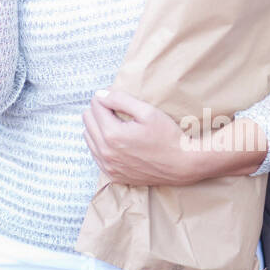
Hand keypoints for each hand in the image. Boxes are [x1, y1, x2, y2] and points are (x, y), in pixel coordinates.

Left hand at [81, 89, 198, 187]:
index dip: (106, 97)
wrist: (182, 165)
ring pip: (88, 137)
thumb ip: (120, 99)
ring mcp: (108, 166)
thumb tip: (100, 94)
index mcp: (112, 135)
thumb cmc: (167, 136)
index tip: (118, 98)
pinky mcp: (113, 175)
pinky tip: (116, 141)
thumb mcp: (147, 112)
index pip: (95, 105)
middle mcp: (105, 153)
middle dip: (100, 110)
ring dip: (98, 127)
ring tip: (117, 125)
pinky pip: (95, 154)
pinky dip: (101, 144)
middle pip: (87, 120)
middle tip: (117, 110)